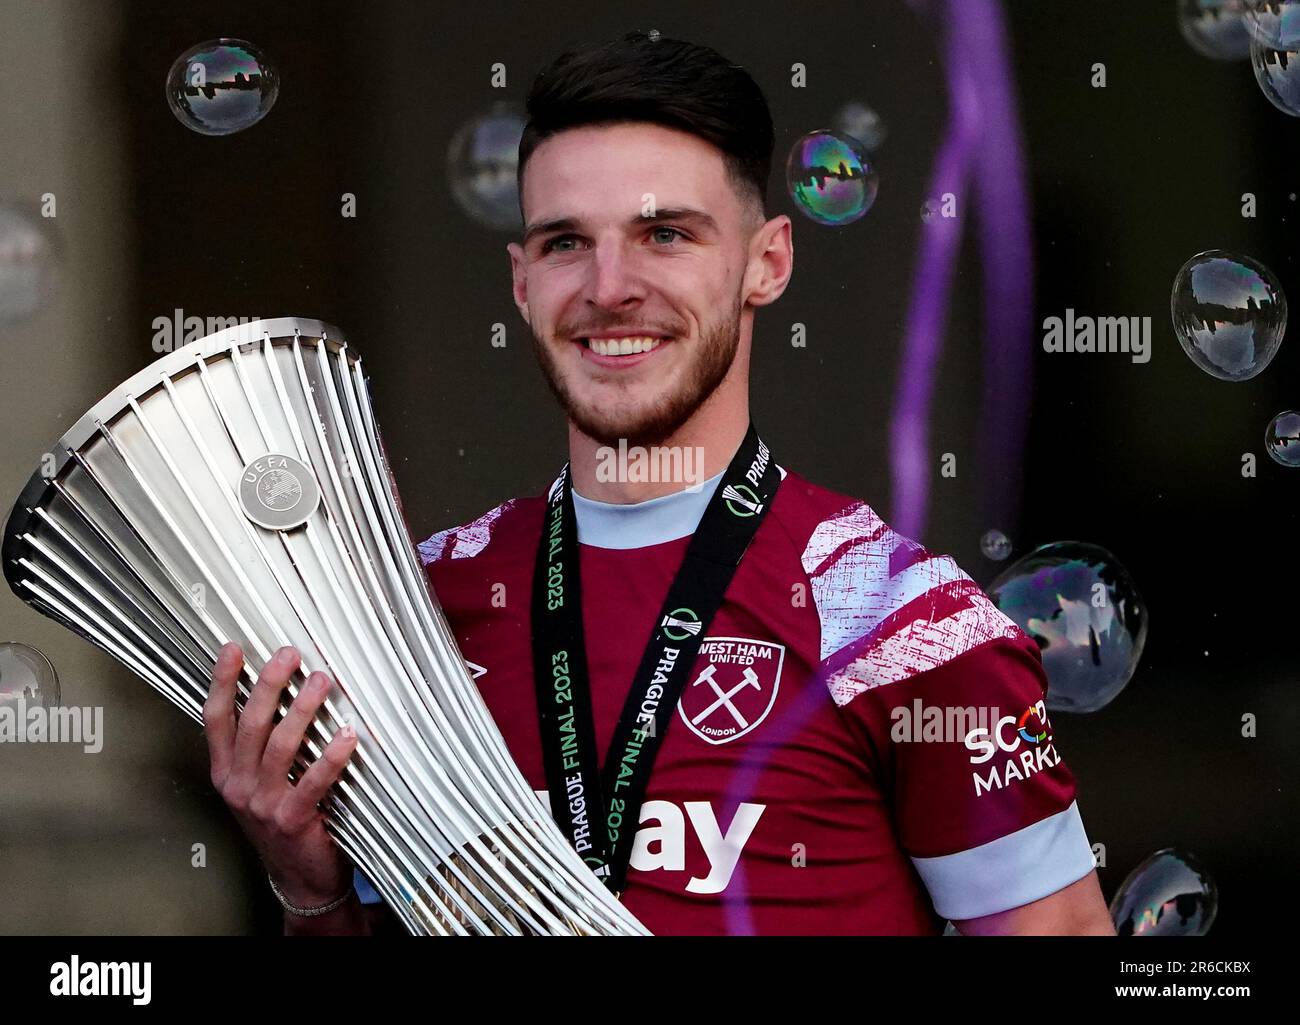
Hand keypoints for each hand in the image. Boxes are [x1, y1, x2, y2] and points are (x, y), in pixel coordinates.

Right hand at [204, 642, 358, 907]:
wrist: (298, 877)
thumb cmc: (283, 821)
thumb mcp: (259, 784)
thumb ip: (263, 746)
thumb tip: (285, 690)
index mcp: (226, 772)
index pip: (216, 719)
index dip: (223, 682)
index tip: (233, 649)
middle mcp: (238, 785)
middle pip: (250, 724)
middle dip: (269, 684)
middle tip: (290, 655)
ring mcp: (262, 804)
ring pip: (280, 746)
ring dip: (302, 709)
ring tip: (322, 680)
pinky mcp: (291, 820)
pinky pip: (313, 781)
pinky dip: (331, 756)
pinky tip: (347, 734)